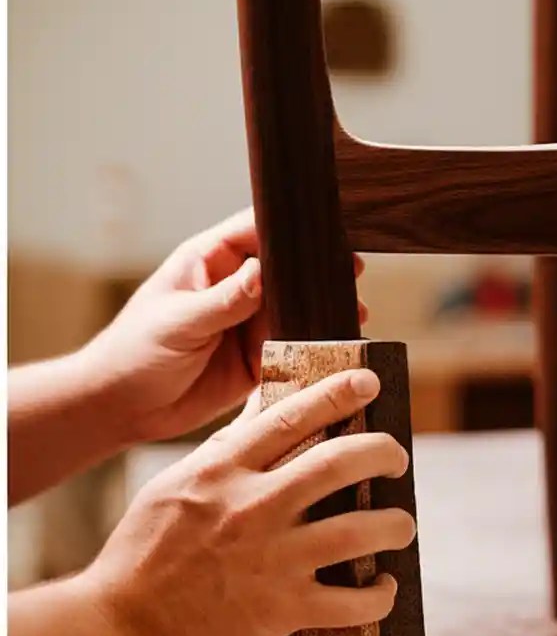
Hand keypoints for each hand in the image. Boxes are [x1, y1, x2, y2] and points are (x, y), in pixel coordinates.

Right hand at [77, 369, 414, 635]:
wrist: (121, 627)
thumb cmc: (147, 550)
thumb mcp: (178, 483)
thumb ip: (229, 445)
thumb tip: (272, 403)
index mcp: (223, 471)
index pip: (291, 417)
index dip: (338, 393)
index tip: (369, 381)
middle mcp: (252, 508)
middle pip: (340, 463)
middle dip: (384, 452)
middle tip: (397, 457)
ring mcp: (271, 559)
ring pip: (361, 530)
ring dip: (396, 524)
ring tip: (400, 524)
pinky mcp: (283, 608)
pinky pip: (354, 600)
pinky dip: (380, 594)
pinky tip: (383, 585)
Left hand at [81, 208, 367, 443]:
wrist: (122, 410)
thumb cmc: (133, 354)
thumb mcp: (178, 322)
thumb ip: (224, 300)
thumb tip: (263, 273)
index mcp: (211, 262)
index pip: (257, 229)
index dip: (291, 225)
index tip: (327, 225)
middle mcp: (237, 287)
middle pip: (288, 269)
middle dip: (318, 269)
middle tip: (352, 269)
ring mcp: (250, 323)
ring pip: (298, 308)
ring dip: (324, 310)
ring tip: (354, 311)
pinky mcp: (260, 358)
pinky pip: (296, 349)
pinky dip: (317, 347)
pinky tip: (341, 344)